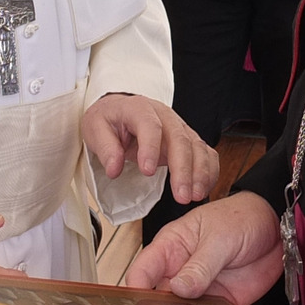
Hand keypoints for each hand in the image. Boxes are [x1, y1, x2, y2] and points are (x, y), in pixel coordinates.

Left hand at [82, 94, 217, 207]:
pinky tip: (203, 188)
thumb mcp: (95, 128)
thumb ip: (105, 147)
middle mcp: (164, 116)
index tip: (147, 172)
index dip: (151, 148)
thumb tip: (114, 168)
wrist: (120, 110)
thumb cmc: (109, 119)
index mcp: (139, 108)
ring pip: (197, 146)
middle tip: (180, 194)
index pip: (150, 125)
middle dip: (183, 168)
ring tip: (194, 195)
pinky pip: (205, 152)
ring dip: (199, 172)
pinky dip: (208, 171)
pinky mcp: (187, 139)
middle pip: (180, 138)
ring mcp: (179, 127)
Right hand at [125, 193, 282, 304]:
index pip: (142, 271)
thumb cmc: (242, 218)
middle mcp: (180, 271)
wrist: (277, 230)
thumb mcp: (219, 238)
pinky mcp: (220, 303)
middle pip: (157, 298)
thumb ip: (200, 265)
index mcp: (171, 247)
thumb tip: (178, 288)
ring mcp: (199, 289)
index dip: (135, 289)